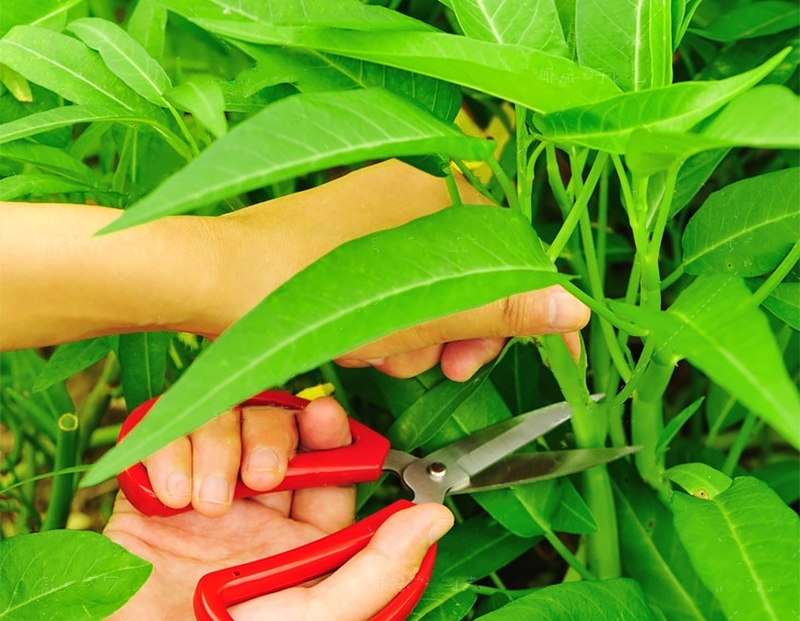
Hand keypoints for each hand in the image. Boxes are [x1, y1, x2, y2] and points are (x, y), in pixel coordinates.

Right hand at [105, 397, 452, 620]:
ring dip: (219, 448)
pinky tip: (169, 499)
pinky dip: (171, 453)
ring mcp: (205, 489)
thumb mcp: (314, 615)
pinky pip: (169, 430)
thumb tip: (438, 516)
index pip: (327, 459)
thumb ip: (377, 568)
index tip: (325, 419)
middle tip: (263, 475)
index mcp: (298, 532)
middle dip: (273, 437)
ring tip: (207, 503)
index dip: (329, 432)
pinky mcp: (154, 485)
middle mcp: (256, 504)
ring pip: (226, 417)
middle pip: (277, 424)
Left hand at [199, 160, 589, 379]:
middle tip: (452, 368)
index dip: (535, 307)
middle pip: (474, 272)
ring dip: (418, 332)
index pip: (514, 251)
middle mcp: (413, 192)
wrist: (215, 280)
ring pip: (433, 287)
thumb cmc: (316, 288)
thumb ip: (501, 306)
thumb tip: (575, 308)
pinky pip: (395, 286)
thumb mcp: (423, 309)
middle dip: (464, 329)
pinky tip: (357, 340)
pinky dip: (387, 320)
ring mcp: (377, 216)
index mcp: (440, 189)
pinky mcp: (348, 242)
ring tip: (379, 353)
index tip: (555, 359)